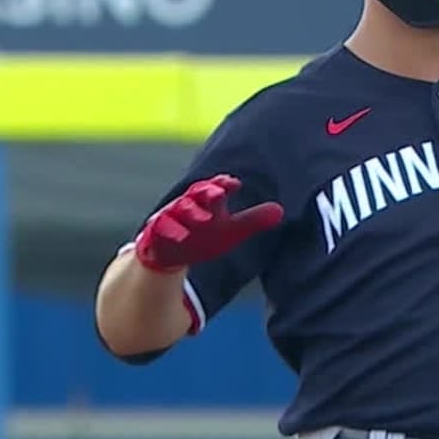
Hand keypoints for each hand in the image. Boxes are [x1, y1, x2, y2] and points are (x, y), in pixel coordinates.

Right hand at [134, 174, 283, 272]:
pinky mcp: (156, 234)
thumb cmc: (202, 236)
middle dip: (207, 192)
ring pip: (179, 211)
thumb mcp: (230, 231)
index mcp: (206, 201)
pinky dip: (170, 231)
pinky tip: (180, 237)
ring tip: (204, 218)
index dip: (224, 184)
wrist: (169, 254)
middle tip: (219, 193)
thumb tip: (281, 211)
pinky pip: (162, 230)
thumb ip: (252, 220)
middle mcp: (188, 205)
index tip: (235, 184)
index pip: (216, 188)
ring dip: (190, 212)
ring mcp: (170, 218)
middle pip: (197, 194)